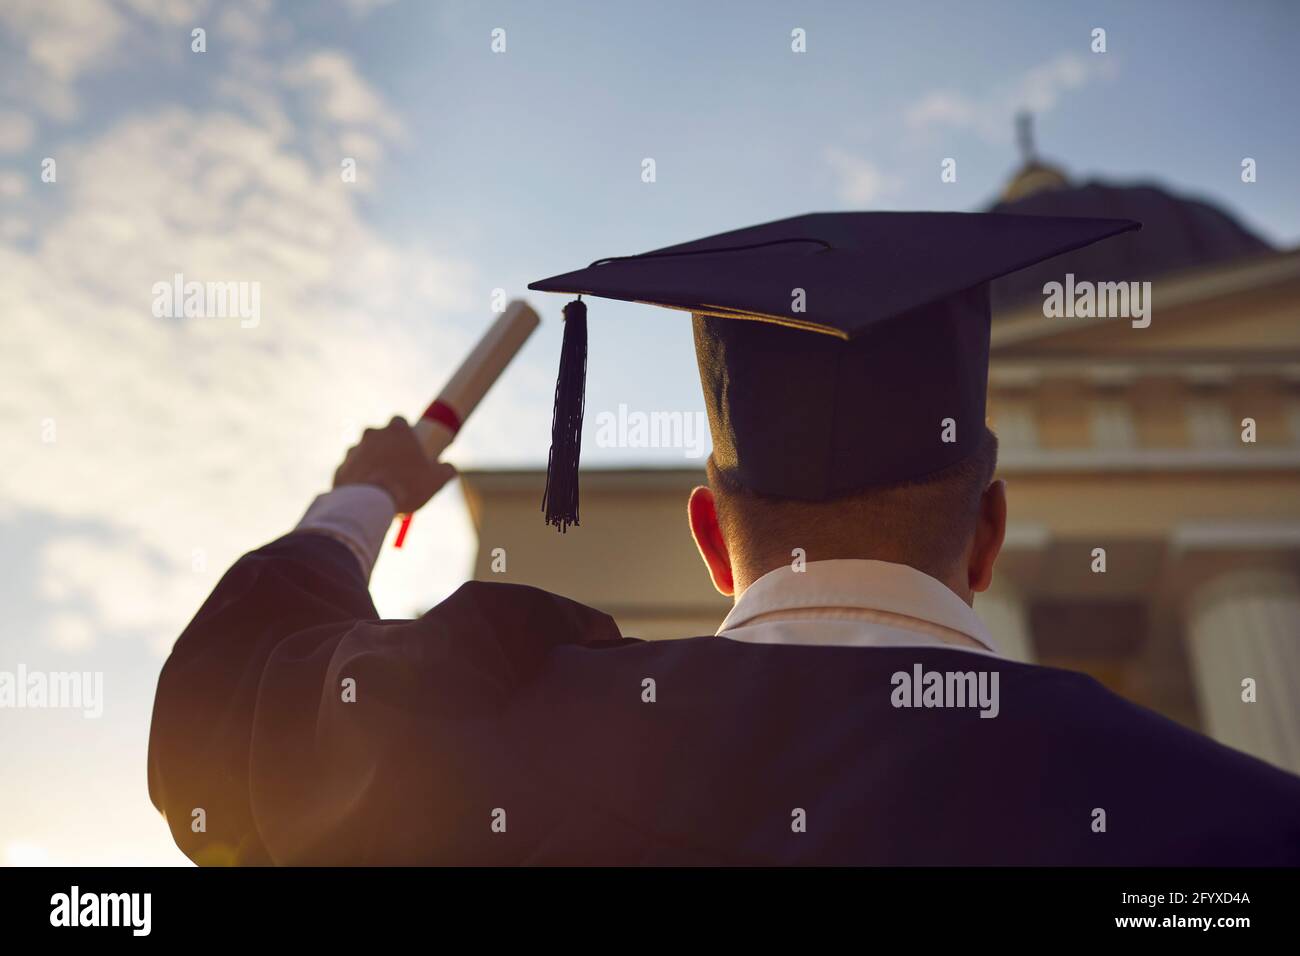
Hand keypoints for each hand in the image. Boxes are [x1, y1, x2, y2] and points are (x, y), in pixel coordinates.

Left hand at [333, 416, 456, 513]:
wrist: (369, 504)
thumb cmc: (406, 487)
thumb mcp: (437, 480)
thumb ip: (447, 470)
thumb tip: (450, 470)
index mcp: (396, 430)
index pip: (400, 422)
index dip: (406, 435)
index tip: (411, 449)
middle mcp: (372, 434)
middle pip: (380, 438)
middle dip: (387, 450)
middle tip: (397, 470)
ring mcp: (353, 450)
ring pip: (364, 455)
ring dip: (372, 466)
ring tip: (382, 488)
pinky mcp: (341, 468)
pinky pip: (352, 472)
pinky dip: (358, 481)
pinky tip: (368, 496)